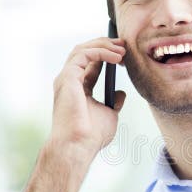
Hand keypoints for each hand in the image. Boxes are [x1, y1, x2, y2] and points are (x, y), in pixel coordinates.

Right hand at [47, 37, 126, 158]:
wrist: (79, 146)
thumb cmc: (91, 136)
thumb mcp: (109, 115)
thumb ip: (114, 102)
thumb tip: (121, 93)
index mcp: (77, 88)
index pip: (90, 64)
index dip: (106, 55)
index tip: (124, 54)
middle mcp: (69, 81)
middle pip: (84, 52)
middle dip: (105, 45)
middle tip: (124, 45)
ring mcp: (66, 78)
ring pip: (82, 49)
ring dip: (103, 45)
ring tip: (122, 49)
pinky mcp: (67, 77)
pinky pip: (84, 54)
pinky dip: (100, 52)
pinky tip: (116, 57)